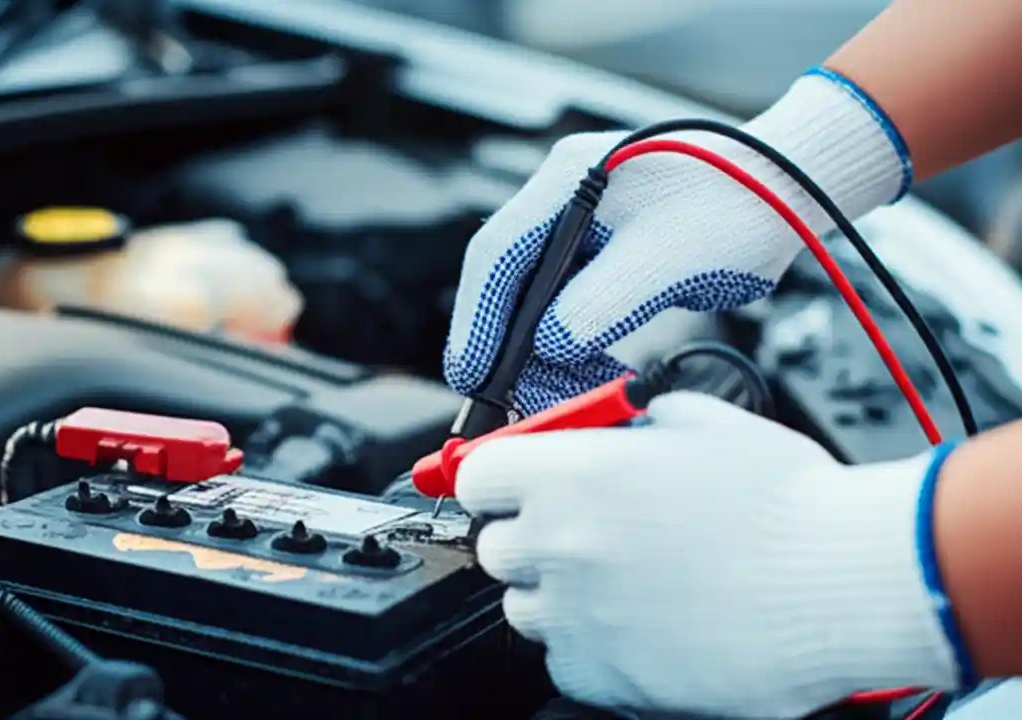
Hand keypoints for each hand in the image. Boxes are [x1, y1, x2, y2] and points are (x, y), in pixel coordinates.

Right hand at [444, 69, 910, 413]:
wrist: (793, 189)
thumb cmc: (744, 201)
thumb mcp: (665, 261)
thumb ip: (596, 305)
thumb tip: (545, 346)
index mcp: (570, 182)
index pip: (497, 257)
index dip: (478, 322)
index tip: (470, 376)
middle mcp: (568, 202)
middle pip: (510, 286)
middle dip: (510, 352)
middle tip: (513, 406)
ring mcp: (586, 229)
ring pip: (538, 307)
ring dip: (546, 360)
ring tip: (564, 401)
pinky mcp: (606, 257)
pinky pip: (570, 313)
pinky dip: (575, 352)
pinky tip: (590, 379)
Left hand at [457, 393, 958, 718]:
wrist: (842, 584)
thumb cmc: (787, 504)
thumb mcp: (705, 423)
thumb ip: (641, 420)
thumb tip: (625, 427)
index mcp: (570, 474)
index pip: (475, 477)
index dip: (501, 479)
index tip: (518, 486)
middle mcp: (559, 544)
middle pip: (496, 546)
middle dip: (534, 537)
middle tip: (590, 534)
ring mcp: (576, 617)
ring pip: (526, 608)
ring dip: (561, 594)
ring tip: (629, 584)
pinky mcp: (603, 676)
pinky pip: (563, 661)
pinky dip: (591, 647)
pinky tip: (643, 626)